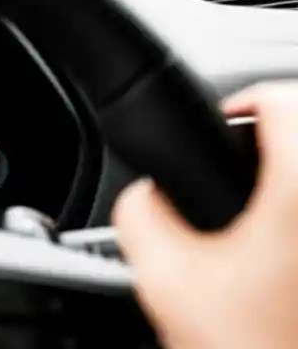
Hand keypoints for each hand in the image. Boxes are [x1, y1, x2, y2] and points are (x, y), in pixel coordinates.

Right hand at [113, 81, 297, 348]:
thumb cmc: (251, 345)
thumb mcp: (165, 279)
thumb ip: (139, 214)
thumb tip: (144, 196)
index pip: (278, 97)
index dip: (238, 102)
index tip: (219, 129)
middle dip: (267, 145)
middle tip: (238, 173)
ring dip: (284, 182)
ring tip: (260, 218)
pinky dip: (291, 216)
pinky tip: (277, 260)